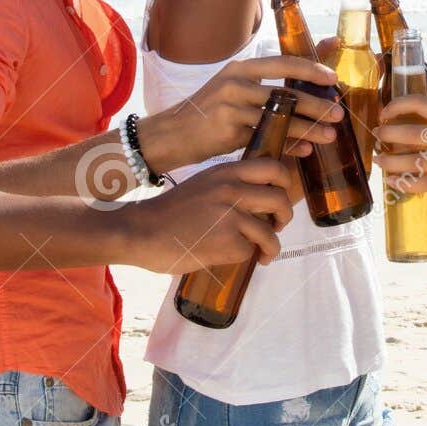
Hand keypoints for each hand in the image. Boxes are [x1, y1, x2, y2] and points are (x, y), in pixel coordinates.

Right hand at [121, 158, 293, 274]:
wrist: (141, 232)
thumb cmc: (169, 213)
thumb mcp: (202, 185)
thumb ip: (228, 187)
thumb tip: (258, 199)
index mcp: (226, 172)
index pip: (272, 167)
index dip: (285, 181)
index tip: (282, 194)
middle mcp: (232, 189)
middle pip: (280, 199)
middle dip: (285, 217)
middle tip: (277, 226)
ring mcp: (231, 216)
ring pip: (270, 232)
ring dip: (271, 246)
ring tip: (263, 253)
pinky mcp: (228, 242)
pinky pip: (250, 251)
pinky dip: (246, 258)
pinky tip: (233, 258)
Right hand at [140, 55, 343, 165]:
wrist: (172, 135)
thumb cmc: (208, 115)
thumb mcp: (231, 91)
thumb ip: (262, 89)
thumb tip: (303, 95)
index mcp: (241, 67)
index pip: (283, 62)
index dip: (310, 68)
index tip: (332, 78)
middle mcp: (236, 82)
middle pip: (286, 91)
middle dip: (316, 103)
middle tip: (338, 113)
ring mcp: (231, 104)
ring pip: (280, 117)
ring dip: (309, 127)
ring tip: (330, 135)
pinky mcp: (228, 129)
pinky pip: (267, 137)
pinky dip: (289, 144)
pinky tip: (305, 150)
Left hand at [374, 94, 426, 193]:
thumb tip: (410, 114)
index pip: (420, 103)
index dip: (397, 105)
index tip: (384, 113)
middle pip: (411, 134)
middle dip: (387, 135)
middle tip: (376, 137)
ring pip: (414, 162)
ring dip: (390, 162)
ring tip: (378, 161)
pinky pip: (424, 183)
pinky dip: (404, 183)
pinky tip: (392, 181)